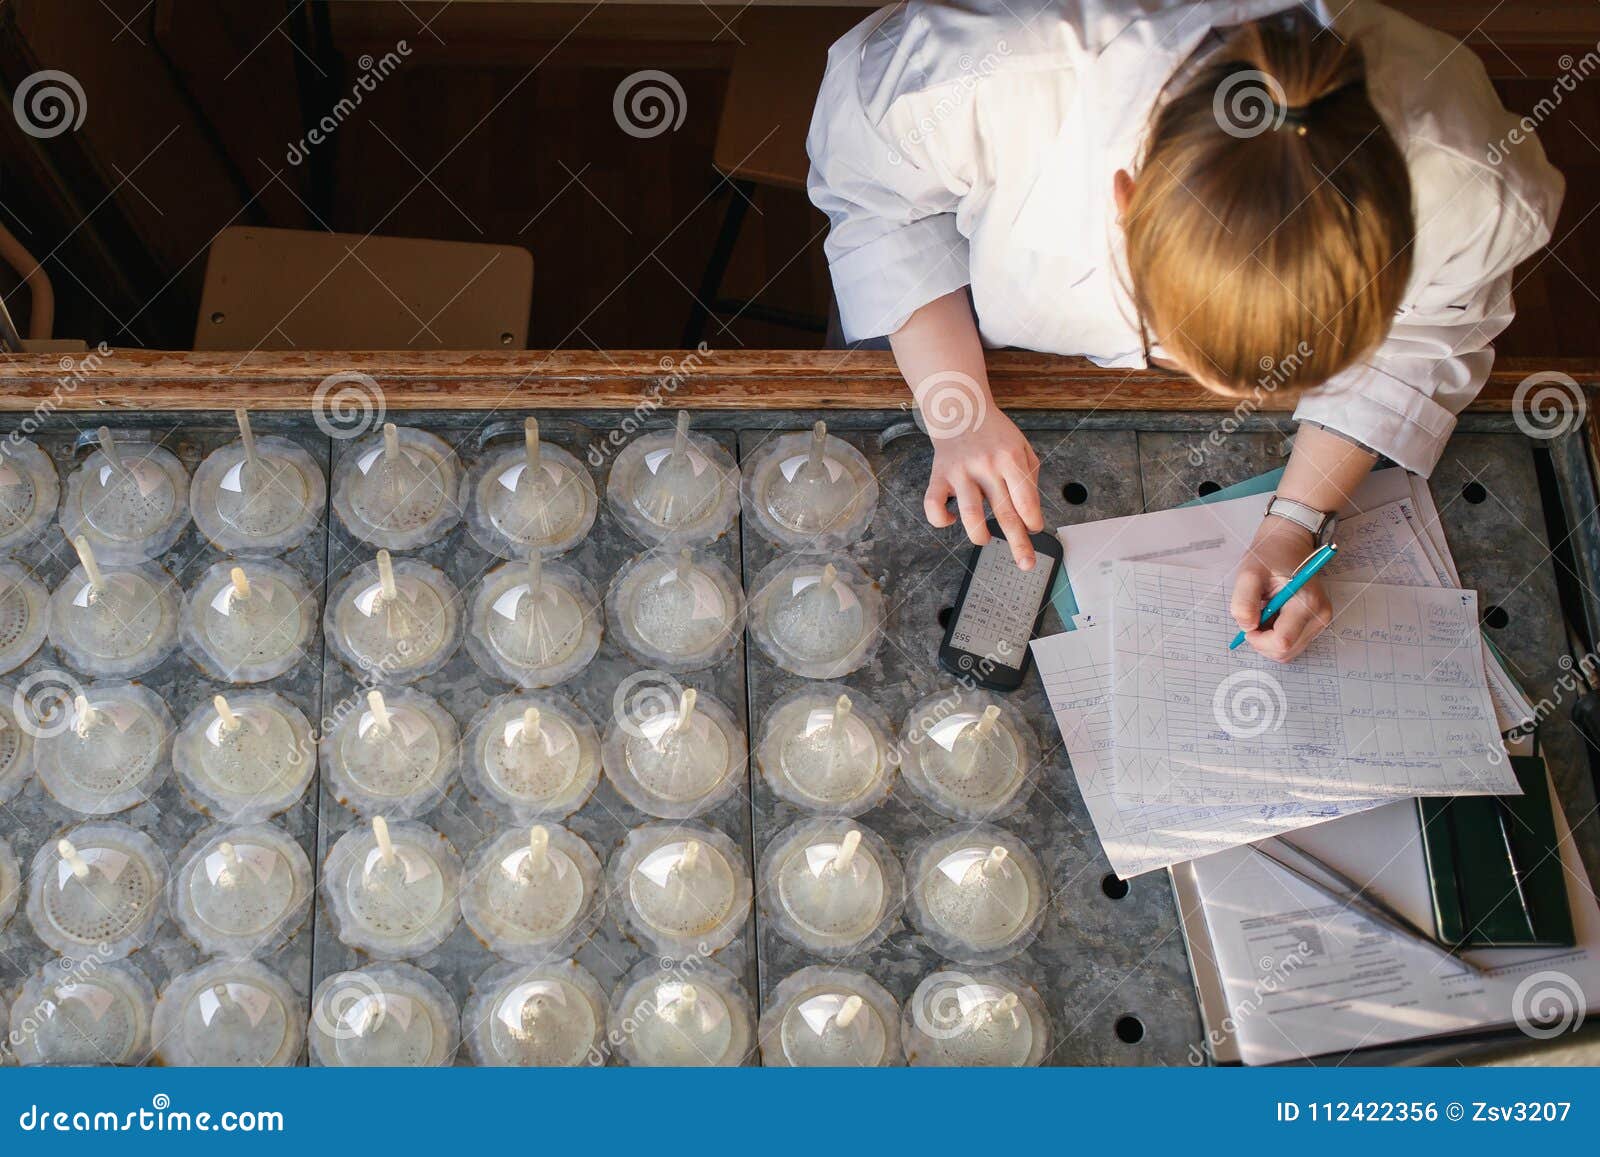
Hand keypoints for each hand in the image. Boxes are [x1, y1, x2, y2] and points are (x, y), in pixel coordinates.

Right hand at [923, 410, 1043, 568]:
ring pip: (970, 514)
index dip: (1032, 521)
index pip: (1026, 500)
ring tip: (985, 540)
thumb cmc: (994, 433)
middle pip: (1005, 512)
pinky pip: (934, 506)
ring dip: (980, 535)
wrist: (960, 408)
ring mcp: (960, 472)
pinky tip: (951, 520)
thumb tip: (1030, 515)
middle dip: (1018, 543)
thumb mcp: (1022, 446)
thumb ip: (1029, 477)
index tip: (1033, 529)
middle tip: (1027, 563)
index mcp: (1011, 458)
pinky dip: (941, 520)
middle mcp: (986, 465)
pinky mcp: (938, 476)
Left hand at [1230, 518, 1331, 661]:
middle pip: (1286, 652)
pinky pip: (1293, 643)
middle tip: (1254, 617)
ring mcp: (1321, 621)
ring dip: (1269, 640)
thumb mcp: (1249, 573)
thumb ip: (1243, 601)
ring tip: (1264, 613)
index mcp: (1306, 602)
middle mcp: (1319, 616)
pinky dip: (1277, 636)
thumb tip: (1247, 627)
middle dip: (1262, 642)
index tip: (1248, 623)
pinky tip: (1273, 616)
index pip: (1282, 642)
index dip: (1258, 640)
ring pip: (1288, 651)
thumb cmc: (1270, 556)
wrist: (1289, 544)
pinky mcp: (1317, 623)